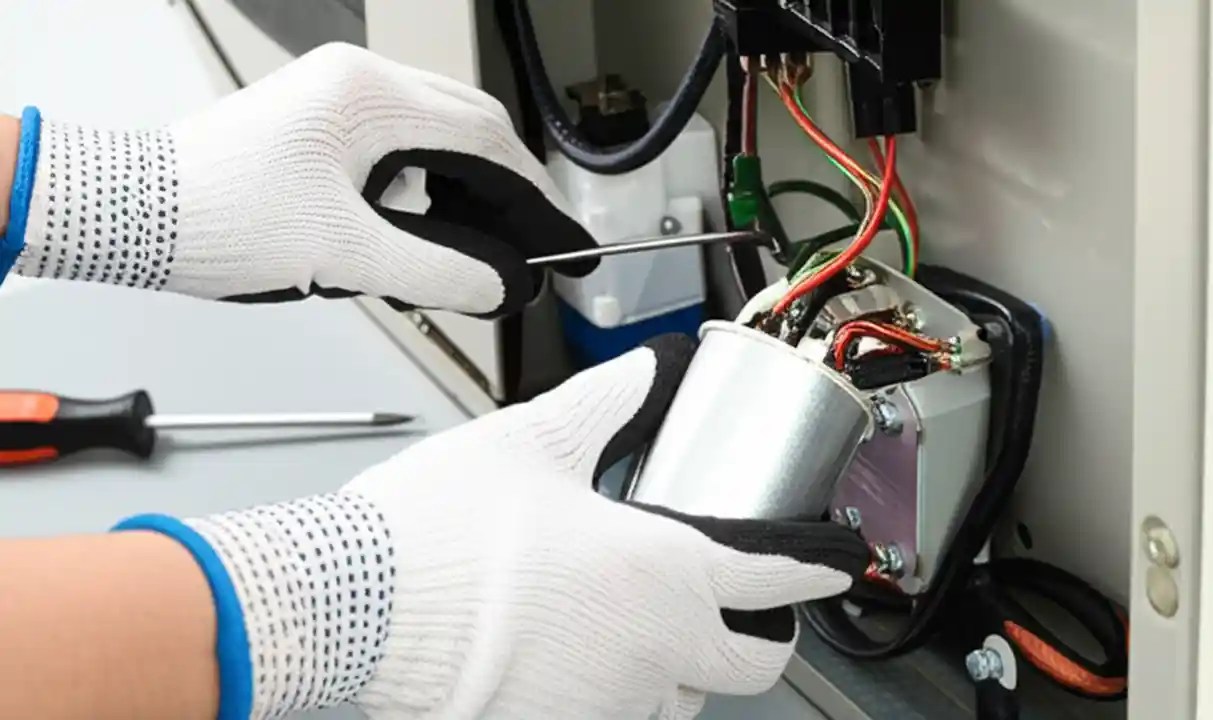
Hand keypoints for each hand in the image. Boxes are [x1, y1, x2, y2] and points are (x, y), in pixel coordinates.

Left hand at [9, 43, 594, 315]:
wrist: (130, 214)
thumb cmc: (219, 217)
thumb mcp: (343, 255)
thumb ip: (435, 270)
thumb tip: (497, 285)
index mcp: (370, 97)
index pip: (485, 136)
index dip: (532, 192)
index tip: (557, 234)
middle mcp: (357, 82)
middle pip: (468, 125)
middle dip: (506, 185)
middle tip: (531, 238)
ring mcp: (335, 97)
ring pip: (435, 132)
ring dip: (466, 184)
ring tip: (484, 242)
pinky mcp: (318, 121)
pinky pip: (398, 142)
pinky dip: (427, 182)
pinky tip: (430, 224)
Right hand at [139, 336, 868, 719]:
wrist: (354, 607)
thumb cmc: (439, 533)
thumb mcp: (534, 442)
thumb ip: (609, 402)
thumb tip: (649, 370)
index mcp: (662, 570)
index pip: (773, 576)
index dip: (815, 569)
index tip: (835, 565)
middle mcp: (652, 649)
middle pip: (752, 665)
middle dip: (761, 639)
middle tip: (742, 614)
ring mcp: (609, 703)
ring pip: (681, 701)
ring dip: (679, 668)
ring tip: (637, 626)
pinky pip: (616, 718)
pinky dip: (616, 692)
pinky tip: (574, 658)